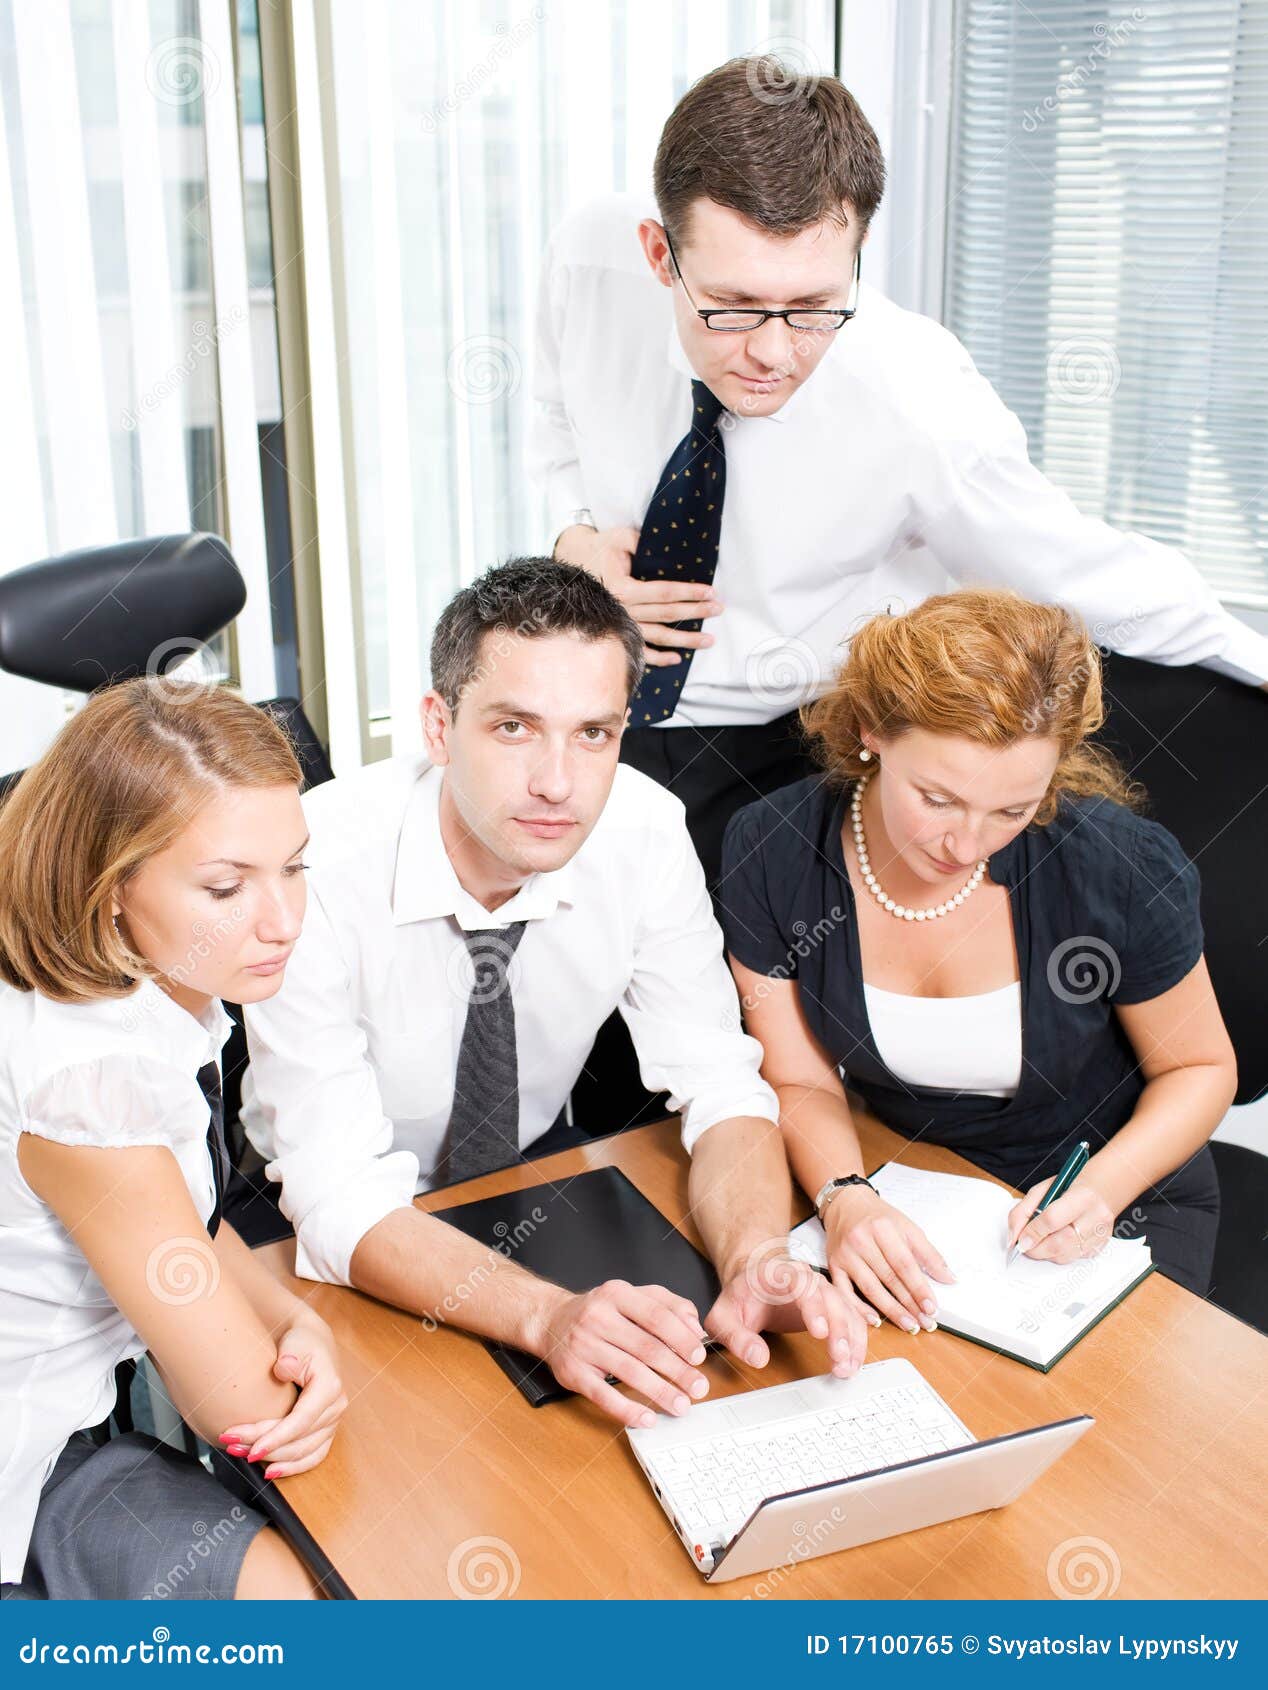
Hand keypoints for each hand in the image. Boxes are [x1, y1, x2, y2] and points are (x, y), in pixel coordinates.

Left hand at [219, 1317, 346, 1480]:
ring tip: (241, 1454)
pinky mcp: (325, 1431)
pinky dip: (292, 1467)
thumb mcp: (295, 1344)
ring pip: (304, 1453)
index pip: (301, 1420)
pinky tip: (269, 1471)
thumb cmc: (300, 1343)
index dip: (276, 1437)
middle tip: (231, 1445)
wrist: (309, 1343)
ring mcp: (332, 1422)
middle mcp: (335, 1408)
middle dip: (264, 1448)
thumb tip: (284, 1368)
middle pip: (299, 1440)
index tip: (250, 1447)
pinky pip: (312, 1457)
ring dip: (273, 1460)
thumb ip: (289, 1358)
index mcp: (329, 1387)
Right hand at [528, 1279, 710, 1428]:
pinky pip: (603, 1396)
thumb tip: (696, 1330)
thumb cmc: (601, 1311)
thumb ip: (669, 1305)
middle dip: (677, 1370)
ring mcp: (583, 1345)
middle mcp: (598, 1317)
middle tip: (699, 1387)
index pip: (656, 1315)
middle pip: (646, 1347)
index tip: (700, 1356)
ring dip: (660, 1392)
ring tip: (681, 1405)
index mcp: (617, 1294)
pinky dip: (628, 1410)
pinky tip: (648, 1418)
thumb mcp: (633, 1296)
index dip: (681, 1338)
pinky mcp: (573, 1372)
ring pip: (629, 1372)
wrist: (551, 1321)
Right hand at [553, 523, 721, 668]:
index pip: (664, 592)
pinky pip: (639, 651)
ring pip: (658, 637)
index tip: (711, 592)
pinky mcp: (616, 633)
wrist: (568, 566)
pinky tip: (676, 660)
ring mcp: (619, 625)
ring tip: (709, 640)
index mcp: (623, 588)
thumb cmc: (597, 549)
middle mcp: (623, 610)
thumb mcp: (619, 538)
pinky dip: (658, 658)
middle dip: (695, 613)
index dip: (689, 592)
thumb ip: (642, 543)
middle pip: (666, 614)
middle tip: (718, 610)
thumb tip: (668, 550)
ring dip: (685, 641)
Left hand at [705, 1249, 869, 1379]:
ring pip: (846, 1309)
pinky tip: (854, 1360)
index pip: (802, 1285)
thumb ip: (736, 1336)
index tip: (820, 1331)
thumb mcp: (724, 1315)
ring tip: (847, 1367)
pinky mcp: (832, 1304)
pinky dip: (856, 1340)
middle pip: (831, 1298)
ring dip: (851, 1339)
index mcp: (780, 1274)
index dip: (814, 1307)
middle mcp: (808, 1278)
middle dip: (839, 1329)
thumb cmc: (742, 1295)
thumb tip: (757, 1358)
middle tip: (839, 1357)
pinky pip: (851, 1318)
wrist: (755, 1278)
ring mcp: (823, 1290)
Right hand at [824, 1186, 954, 1334]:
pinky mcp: (834, 1264)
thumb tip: (949, 1278)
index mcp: (883, 1228)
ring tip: (909, 1324)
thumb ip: (928, 1253)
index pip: (904, 1264)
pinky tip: (875, 1320)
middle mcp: (862, 1240)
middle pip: (889, 1278)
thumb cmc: (878, 1217)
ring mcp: (846, 1254)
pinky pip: (845, 1291)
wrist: (846, 1204)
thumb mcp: (907, 1227)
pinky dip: (859, 1308)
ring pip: (870, 1288)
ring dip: (891, 1310)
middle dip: (909, 1304)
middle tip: (925, 1321)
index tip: (932, 1307)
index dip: (919, 1288)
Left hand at [1008, 1177, 1115, 1264]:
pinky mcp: (1100, 1247)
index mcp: (1082, 1196)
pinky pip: (1072, 1259)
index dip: (1032, 1232)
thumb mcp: (1043, 1189)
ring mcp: (1100, 1235)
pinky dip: (1059, 1254)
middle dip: (1035, 1248)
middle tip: (1024, 1246)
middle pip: (1059, 1243)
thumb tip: (1013, 1236)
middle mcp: (1096, 1217)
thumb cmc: (1071, 1186)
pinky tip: (1058, 1240)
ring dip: (1045, 1253)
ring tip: (1040, 1241)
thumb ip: (1023, 1211)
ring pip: (1065, 1256)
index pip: (1052, 1219)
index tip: (1019, 1240)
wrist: (1103, 1189)